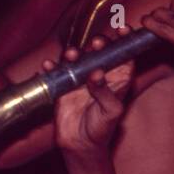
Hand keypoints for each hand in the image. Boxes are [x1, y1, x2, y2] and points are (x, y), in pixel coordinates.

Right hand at [53, 35, 134, 153]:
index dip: (124, 41)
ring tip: (71, 56)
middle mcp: (100, 74)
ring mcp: (80, 78)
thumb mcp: (110, 112)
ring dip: (74, 53)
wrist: (80, 144)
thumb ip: (105, 92)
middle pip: (100, 51)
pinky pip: (56, 71)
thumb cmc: (102, 128)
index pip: (124, 55)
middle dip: (98, 43)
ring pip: (78, 57)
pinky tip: (48, 66)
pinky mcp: (63, 85)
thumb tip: (96, 73)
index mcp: (118, 79)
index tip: (123, 29)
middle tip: (96, 44)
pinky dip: (51, 67)